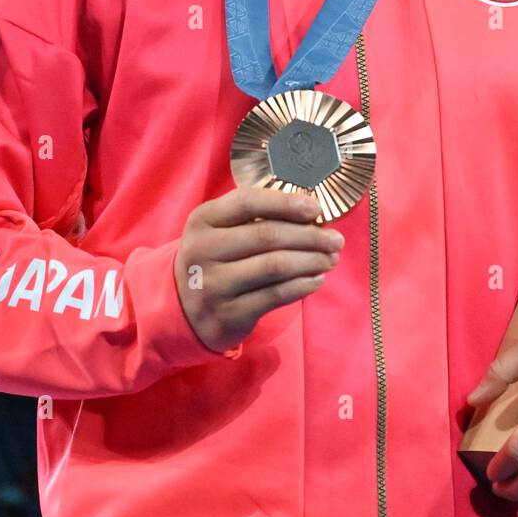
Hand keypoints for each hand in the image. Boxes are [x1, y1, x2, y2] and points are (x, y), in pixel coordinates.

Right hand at [174, 185, 343, 353]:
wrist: (181, 308)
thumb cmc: (214, 258)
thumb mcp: (219, 230)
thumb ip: (254, 217)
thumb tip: (310, 213)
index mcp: (202, 220)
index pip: (247, 202)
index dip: (285, 202)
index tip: (316, 208)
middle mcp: (203, 250)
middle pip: (267, 236)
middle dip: (309, 236)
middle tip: (336, 239)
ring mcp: (213, 285)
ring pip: (274, 266)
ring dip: (311, 261)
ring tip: (330, 259)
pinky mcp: (227, 314)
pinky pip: (274, 296)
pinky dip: (302, 286)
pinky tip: (316, 280)